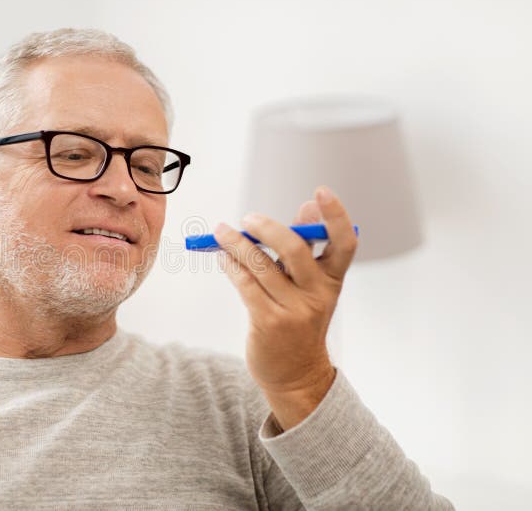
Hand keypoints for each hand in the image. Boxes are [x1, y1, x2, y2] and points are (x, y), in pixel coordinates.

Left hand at [214, 185, 357, 429]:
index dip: (335, 215)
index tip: (320, 192)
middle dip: (266, 228)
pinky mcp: (268, 322)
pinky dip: (232, 266)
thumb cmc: (299, 320)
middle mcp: (317, 293)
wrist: (296, 374)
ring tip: (221, 233)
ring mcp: (293, 309)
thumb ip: (307, 250)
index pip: (344, 242)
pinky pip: (245, 284)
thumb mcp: (311, 287)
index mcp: (332, 280)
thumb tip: (306, 208)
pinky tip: (224, 259)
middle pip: (294, 249)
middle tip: (247, 218)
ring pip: (260, 265)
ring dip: (237, 244)